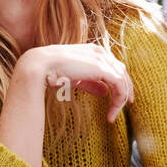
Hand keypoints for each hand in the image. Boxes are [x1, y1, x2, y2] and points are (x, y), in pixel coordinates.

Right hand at [18, 43, 132, 123]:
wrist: (41, 66)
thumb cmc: (53, 71)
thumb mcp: (77, 78)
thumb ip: (92, 83)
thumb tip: (105, 92)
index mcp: (93, 51)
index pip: (114, 66)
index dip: (120, 81)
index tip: (120, 98)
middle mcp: (100, 52)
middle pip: (122, 71)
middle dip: (126, 89)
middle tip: (126, 105)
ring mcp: (101, 59)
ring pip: (122, 79)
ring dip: (121, 98)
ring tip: (113, 115)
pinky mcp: (102, 68)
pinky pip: (119, 85)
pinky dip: (119, 99)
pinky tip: (112, 112)